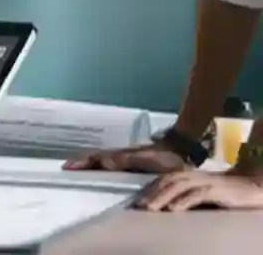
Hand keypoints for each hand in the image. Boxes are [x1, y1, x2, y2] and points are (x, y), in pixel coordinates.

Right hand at [63, 142, 190, 173]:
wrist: (182, 149)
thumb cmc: (166, 157)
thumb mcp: (146, 159)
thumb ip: (125, 160)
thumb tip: (103, 163)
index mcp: (121, 156)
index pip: (95, 158)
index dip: (81, 162)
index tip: (66, 167)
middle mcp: (120, 156)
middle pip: (96, 158)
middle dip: (81, 162)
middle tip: (66, 168)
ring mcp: (126, 158)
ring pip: (102, 160)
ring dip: (89, 164)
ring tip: (77, 170)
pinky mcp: (133, 163)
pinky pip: (110, 164)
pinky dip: (100, 166)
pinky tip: (100, 172)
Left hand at [136, 169, 262, 211]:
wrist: (249, 185)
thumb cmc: (222, 190)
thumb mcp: (199, 190)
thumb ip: (184, 193)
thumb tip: (165, 204)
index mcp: (187, 175)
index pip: (163, 180)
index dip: (149, 188)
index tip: (136, 200)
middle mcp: (192, 175)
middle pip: (167, 182)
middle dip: (151, 193)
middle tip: (138, 205)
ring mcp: (203, 181)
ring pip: (178, 187)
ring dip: (162, 197)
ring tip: (151, 208)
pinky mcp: (214, 189)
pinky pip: (197, 195)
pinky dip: (184, 201)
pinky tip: (174, 209)